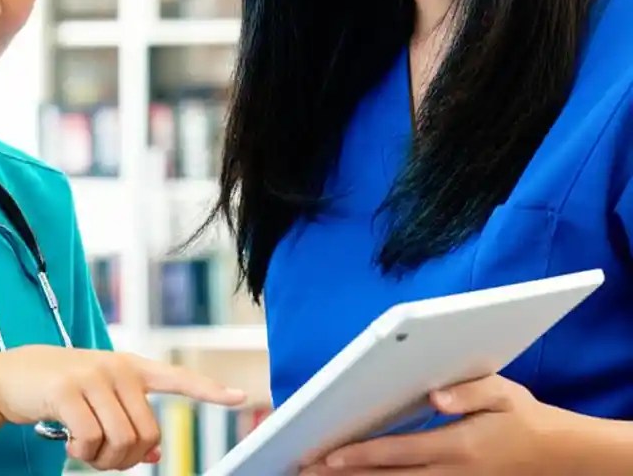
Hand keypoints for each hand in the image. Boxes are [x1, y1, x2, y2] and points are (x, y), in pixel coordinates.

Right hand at [0, 345, 245, 471]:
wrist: (10, 375)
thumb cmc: (61, 392)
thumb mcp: (98, 402)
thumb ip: (129, 420)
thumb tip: (155, 453)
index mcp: (131, 369)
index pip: (178, 378)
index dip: (210, 391)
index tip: (241, 397)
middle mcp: (117, 369)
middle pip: (146, 433)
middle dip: (126, 459)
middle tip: (101, 458)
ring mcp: (93, 377)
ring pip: (122, 441)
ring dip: (103, 460)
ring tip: (84, 450)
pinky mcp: (68, 391)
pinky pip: (91, 439)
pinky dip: (83, 453)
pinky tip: (69, 443)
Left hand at [300, 374, 578, 474]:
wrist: (555, 454)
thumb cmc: (521, 416)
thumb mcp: (503, 393)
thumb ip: (471, 392)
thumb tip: (436, 395)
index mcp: (459, 446)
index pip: (399, 452)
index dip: (361, 455)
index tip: (329, 456)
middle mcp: (451, 472)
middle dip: (343, 474)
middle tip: (305, 469)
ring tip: (318, 475)